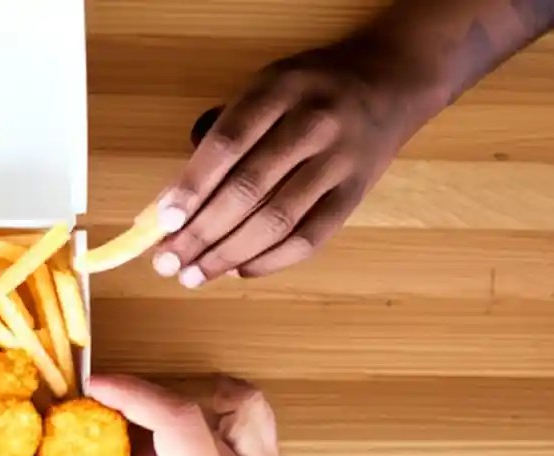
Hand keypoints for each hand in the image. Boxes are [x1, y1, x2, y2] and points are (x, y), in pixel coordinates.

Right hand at [23, 375, 416, 455]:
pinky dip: (206, 435)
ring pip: (241, 405)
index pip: (180, 422)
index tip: (97, 387)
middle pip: (212, 399)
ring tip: (148, 455)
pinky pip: (246, 433)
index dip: (135, 394)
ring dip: (191, 408)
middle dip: (153, 400)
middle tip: (115, 425)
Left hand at [152, 33, 443, 285]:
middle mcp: (313, 124)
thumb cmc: (305, 92)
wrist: (389, 82)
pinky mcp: (357, 193)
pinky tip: (237, 270)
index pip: (228, 144)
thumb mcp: (264, 88)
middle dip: (201, 232)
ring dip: (228, 254)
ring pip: (278, 220)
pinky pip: (311, 237)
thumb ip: (223, 135)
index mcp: (279, 91)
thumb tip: (173, 202)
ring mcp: (340, 161)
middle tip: (167, 262)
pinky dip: (270, 260)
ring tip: (193, 275)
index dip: (193, 186)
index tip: (163, 221)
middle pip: (249, 189)